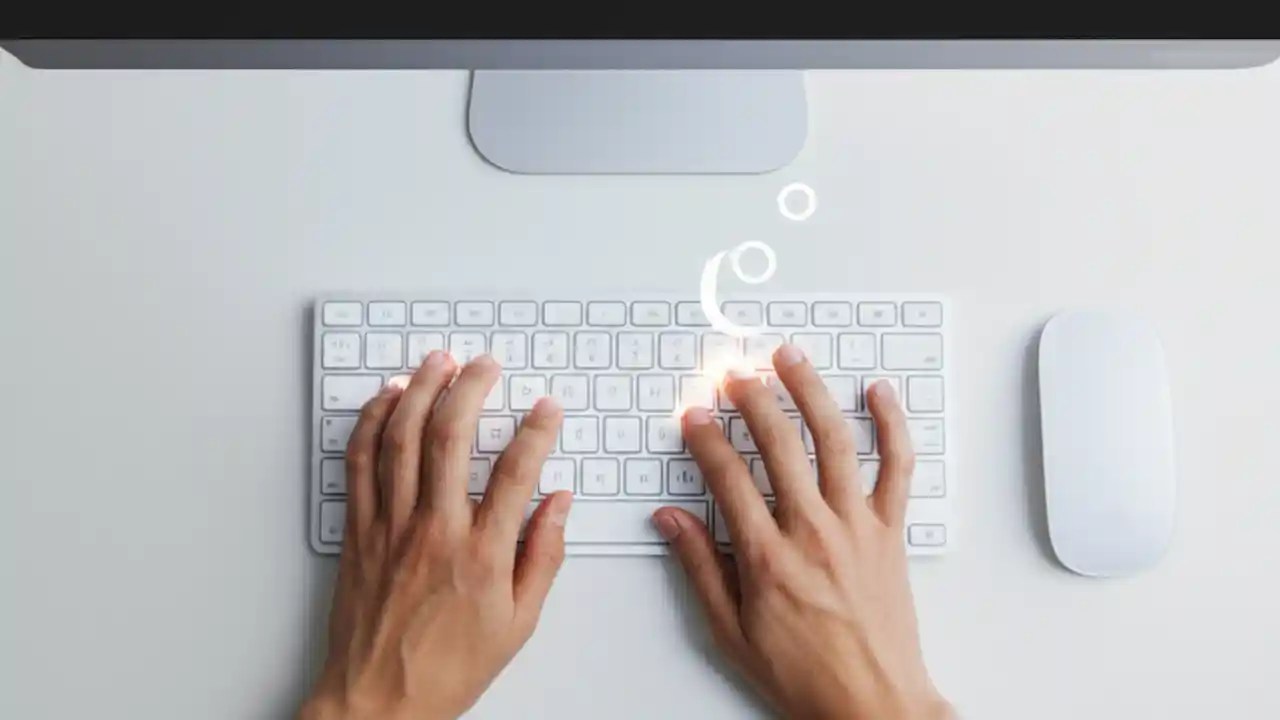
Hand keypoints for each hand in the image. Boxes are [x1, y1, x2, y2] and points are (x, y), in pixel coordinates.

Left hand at [300, 351, 570, 719]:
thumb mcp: (518, 623)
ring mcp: (390, 527)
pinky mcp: (359, 530)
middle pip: (451, 438)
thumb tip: (559, 504)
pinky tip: (388, 399)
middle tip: (486, 365)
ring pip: (401, 439)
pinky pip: (360, 462)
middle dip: (471, 388)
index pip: (515, 473)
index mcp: (481, 556)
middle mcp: (434, 531)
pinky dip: (372, 422)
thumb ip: (543, 556)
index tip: (547, 408)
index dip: (536, 431)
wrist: (377, 702)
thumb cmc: (446, 669)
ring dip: (420, 390)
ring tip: (439, 362)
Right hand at [653, 345, 952, 719]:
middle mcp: (813, 533)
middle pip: (778, 445)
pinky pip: (897, 466)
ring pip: (833, 441)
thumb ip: (701, 567)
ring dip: (809, 392)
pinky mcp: (890, 531)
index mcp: (768, 559)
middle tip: (733, 374)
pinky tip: (879, 393)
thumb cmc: (804, 674)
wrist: (873, 703)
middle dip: (751, 400)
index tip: (693, 414)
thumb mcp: (731, 631)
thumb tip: (671, 520)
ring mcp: (857, 526)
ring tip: (789, 358)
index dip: (705, 438)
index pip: (728, 478)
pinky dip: (892, 425)